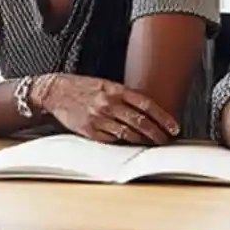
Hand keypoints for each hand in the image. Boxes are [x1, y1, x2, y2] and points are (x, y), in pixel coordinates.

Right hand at [35, 73, 179, 144]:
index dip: (163, 117)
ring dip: (142, 140)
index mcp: (115, 90)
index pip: (146, 104)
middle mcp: (109, 103)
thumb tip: (145, 111)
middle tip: (166, 140)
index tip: (174, 127)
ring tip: (151, 144)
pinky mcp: (90, 131)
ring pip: (128, 133)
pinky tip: (129, 143)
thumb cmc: (81, 87)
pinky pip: (111, 140)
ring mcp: (99, 118)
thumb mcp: (105, 85)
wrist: (55, 92)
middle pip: (140, 122)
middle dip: (157, 133)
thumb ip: (124, 96)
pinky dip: (122, 142)